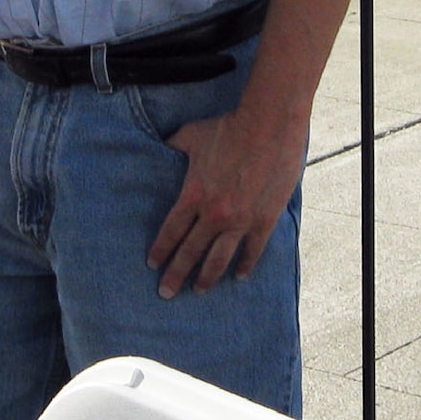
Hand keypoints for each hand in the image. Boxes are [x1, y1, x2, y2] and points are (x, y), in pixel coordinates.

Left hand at [147, 109, 305, 298]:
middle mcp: (214, 214)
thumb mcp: (190, 136)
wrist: (268, 126)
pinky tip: (238, 276)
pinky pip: (252, 251)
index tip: (153, 265)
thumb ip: (172, 147)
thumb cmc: (227, 128)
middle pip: (190, 252)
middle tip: (165, 294)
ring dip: (207, 278)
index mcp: (193, 194)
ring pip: (219, 258)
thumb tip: (157, 148)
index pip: (171, 231)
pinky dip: (244, 265)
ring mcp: (241, 220)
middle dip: (176, 275)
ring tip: (199, 290)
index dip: (161, 250)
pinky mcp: (265, 220)